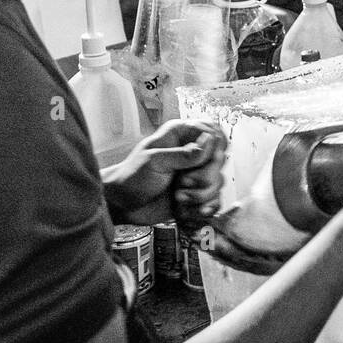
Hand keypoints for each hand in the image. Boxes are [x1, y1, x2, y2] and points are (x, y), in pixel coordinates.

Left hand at [102, 120, 226, 227]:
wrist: (123, 204)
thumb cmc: (132, 177)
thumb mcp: (154, 161)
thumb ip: (183, 154)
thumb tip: (209, 141)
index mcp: (182, 136)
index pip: (214, 132)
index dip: (215, 148)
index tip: (208, 160)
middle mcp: (193, 153)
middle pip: (219, 161)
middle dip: (204, 177)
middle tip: (183, 183)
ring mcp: (196, 174)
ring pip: (218, 182)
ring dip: (200, 195)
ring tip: (179, 197)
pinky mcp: (196, 194)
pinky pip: (214, 201)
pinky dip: (202, 208)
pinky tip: (186, 209)